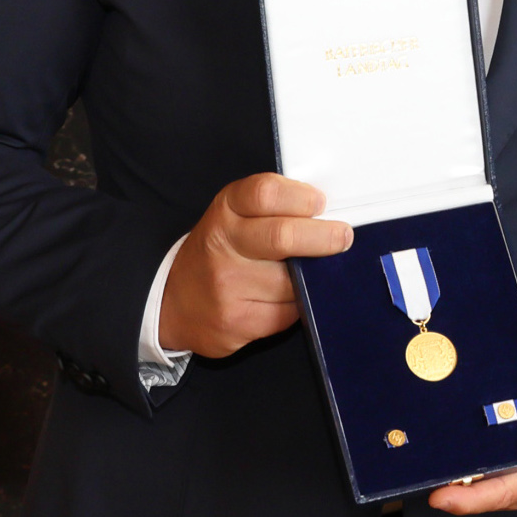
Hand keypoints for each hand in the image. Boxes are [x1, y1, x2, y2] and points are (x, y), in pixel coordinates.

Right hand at [157, 174, 343, 358]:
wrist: (173, 302)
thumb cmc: (220, 251)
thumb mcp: (236, 216)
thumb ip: (276, 209)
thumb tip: (330, 215)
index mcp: (226, 210)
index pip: (265, 193)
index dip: (300, 197)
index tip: (320, 204)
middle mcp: (222, 245)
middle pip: (283, 237)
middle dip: (324, 237)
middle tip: (342, 238)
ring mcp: (226, 286)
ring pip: (292, 282)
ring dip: (309, 279)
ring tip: (304, 273)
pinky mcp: (236, 322)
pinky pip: (287, 314)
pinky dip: (295, 306)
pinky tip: (284, 299)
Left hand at [427, 310, 516, 514]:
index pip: (498, 493)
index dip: (466, 498)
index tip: (438, 496)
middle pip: (473, 488)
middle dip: (442, 475)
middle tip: (409, 456)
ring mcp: (510, 481)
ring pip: (473, 481)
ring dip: (447, 468)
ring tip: (413, 445)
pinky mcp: (506, 472)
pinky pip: (479, 472)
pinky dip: (460, 460)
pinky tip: (438, 438)